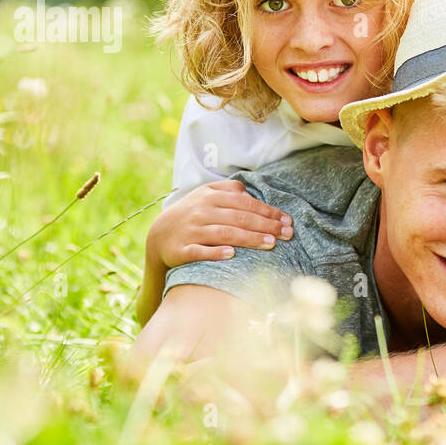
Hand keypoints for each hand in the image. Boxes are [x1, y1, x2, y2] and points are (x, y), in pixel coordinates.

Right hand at [149, 179, 291, 268]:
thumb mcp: (206, 195)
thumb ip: (228, 190)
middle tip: (287, 234)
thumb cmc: (191, 214)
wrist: (158, 235)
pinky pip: (200, 251)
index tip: (287, 221)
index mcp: (210, 197)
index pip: (245, 203)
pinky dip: (215, 252)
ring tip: (271, 244)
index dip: (268, 212)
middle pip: (239, 218)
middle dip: (266, 226)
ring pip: (224, 234)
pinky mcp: (181, 250)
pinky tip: (231, 254)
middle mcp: (201, 212)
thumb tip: (251, 191)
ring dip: (249, 239)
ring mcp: (191, 231)